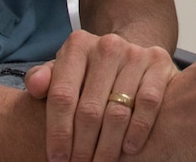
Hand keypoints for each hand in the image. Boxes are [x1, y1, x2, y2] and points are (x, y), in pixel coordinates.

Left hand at [24, 30, 177, 161]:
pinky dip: (138, 130)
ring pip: (118, 111)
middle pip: (89, 109)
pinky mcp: (159, 63)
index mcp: (77, 46)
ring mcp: (135, 53)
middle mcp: (107, 45)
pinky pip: (148, 103)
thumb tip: (36, 87)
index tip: (57, 158)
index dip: (58, 132)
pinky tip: (128, 148)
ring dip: (107, 145)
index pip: (62, 96)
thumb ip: (42, 78)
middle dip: (82, 146)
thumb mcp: (62, 72)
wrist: (127, 54)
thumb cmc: (88, 72)